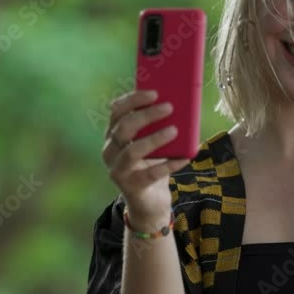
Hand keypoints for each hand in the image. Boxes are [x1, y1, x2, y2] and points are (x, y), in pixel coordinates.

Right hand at [102, 90, 190, 224]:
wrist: (149, 201)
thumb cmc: (151, 164)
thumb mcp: (151, 142)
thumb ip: (156, 125)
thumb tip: (179, 102)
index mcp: (113, 135)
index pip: (117, 111)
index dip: (133, 99)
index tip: (154, 93)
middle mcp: (110, 151)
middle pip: (123, 127)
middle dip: (146, 115)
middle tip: (169, 107)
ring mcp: (118, 170)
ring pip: (132, 150)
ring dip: (154, 138)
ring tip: (174, 130)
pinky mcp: (131, 187)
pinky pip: (150, 174)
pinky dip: (168, 165)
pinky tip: (184, 158)